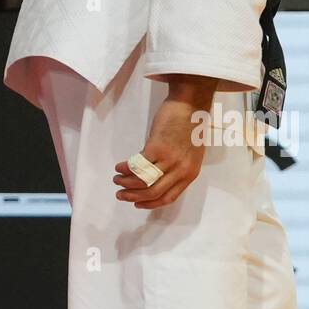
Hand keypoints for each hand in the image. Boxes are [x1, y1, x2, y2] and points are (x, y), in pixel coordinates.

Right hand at [112, 83, 215, 208]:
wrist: (192, 104)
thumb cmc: (191, 125)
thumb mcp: (190, 153)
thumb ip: (176, 168)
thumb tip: (156, 177)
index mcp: (190, 173)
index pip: (168, 197)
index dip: (150, 203)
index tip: (137, 203)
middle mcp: (181, 170)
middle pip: (153, 193)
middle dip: (133, 196)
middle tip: (120, 195)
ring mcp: (169, 160)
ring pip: (143, 181)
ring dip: (126, 182)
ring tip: (117, 179)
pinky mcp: (157, 147)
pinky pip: (137, 165)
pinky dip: (125, 168)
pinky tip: (119, 167)